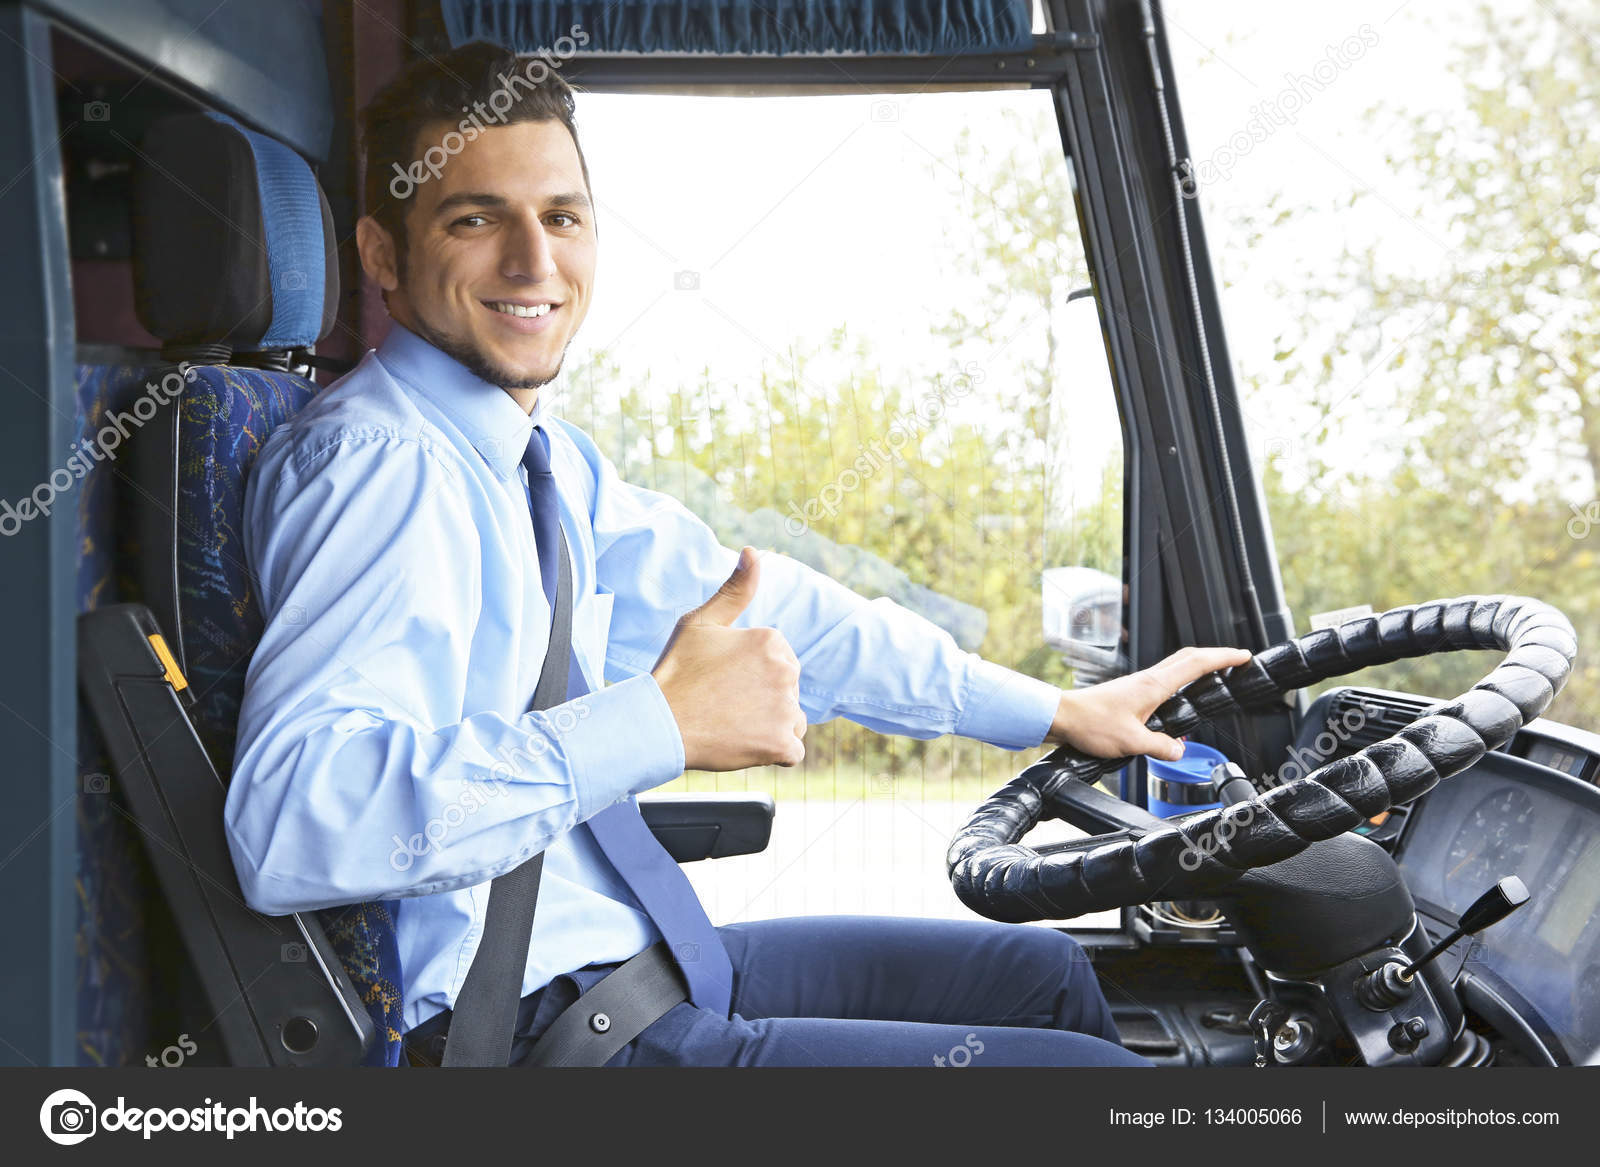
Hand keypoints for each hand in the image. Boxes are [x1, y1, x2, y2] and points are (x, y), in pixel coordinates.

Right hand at [652, 547, 807, 770]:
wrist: (657, 724)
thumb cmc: (676, 672)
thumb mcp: (700, 622)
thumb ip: (734, 590)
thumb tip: (754, 552)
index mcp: (771, 640)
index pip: (778, 662)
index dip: (749, 674)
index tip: (721, 680)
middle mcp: (786, 672)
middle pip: (787, 690)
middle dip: (763, 698)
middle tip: (723, 703)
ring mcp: (786, 710)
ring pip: (791, 720)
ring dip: (769, 726)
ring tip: (731, 723)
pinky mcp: (781, 745)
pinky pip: (791, 751)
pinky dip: (772, 752)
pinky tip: (743, 743)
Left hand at [1046, 646, 1252, 760]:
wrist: (1062, 717)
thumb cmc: (1091, 724)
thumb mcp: (1132, 742)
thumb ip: (1160, 747)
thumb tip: (1179, 750)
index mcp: (1154, 686)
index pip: (1196, 663)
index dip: (1223, 658)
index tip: (1243, 655)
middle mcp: (1148, 679)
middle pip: (1188, 658)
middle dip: (1215, 656)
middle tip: (1236, 660)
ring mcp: (1138, 684)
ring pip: (1175, 666)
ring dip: (1198, 665)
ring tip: (1216, 673)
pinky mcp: (1130, 692)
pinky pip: (1164, 679)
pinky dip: (1181, 678)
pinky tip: (1181, 694)